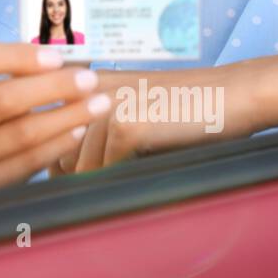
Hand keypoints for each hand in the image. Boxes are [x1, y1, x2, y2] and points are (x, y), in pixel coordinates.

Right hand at [0, 42, 111, 195]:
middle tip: (89, 79)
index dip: (18, 55)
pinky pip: (30, 162)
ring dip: (68, 116)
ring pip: (23, 134)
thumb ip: (9, 72)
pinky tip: (79, 129)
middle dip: (54, 87)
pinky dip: (60, 143)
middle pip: (3, 99)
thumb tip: (66, 59)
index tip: (57, 56)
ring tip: (97, 104)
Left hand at [50, 63, 257, 175]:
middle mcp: (90, 88)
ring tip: (99, 197)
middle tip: (78, 194)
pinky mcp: (127, 127)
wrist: (230, 94)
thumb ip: (91, 127)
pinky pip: (106, 172)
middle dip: (66, 175)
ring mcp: (106, 106)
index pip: (48, 125)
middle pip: (59, 148)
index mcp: (87, 80)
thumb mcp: (128, 104)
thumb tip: (59, 167)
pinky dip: (114, 185)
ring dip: (90, 184)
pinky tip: (125, 187)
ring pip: (80, 165)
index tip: (59, 178)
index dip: (49, 156)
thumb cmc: (182, 105)